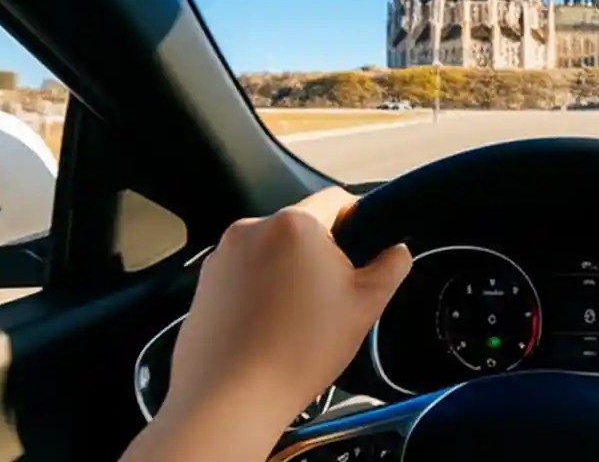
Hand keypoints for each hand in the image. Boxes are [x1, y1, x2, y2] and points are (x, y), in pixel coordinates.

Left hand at [122, 187, 411, 460]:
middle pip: (303, 230)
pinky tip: (266, 330)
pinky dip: (259, 293)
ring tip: (295, 322)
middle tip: (330, 302)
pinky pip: (244, 275)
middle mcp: (252, 227)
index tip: (361, 261)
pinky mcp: (202, 283)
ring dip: (288, 275)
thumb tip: (396, 251)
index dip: (358, 226)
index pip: (338, 200)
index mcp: (295, 223)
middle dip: (320, 257)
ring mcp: (221, 255)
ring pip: (273, 253)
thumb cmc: (301, 349)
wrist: (229, 398)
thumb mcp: (366, 305)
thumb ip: (391, 267)